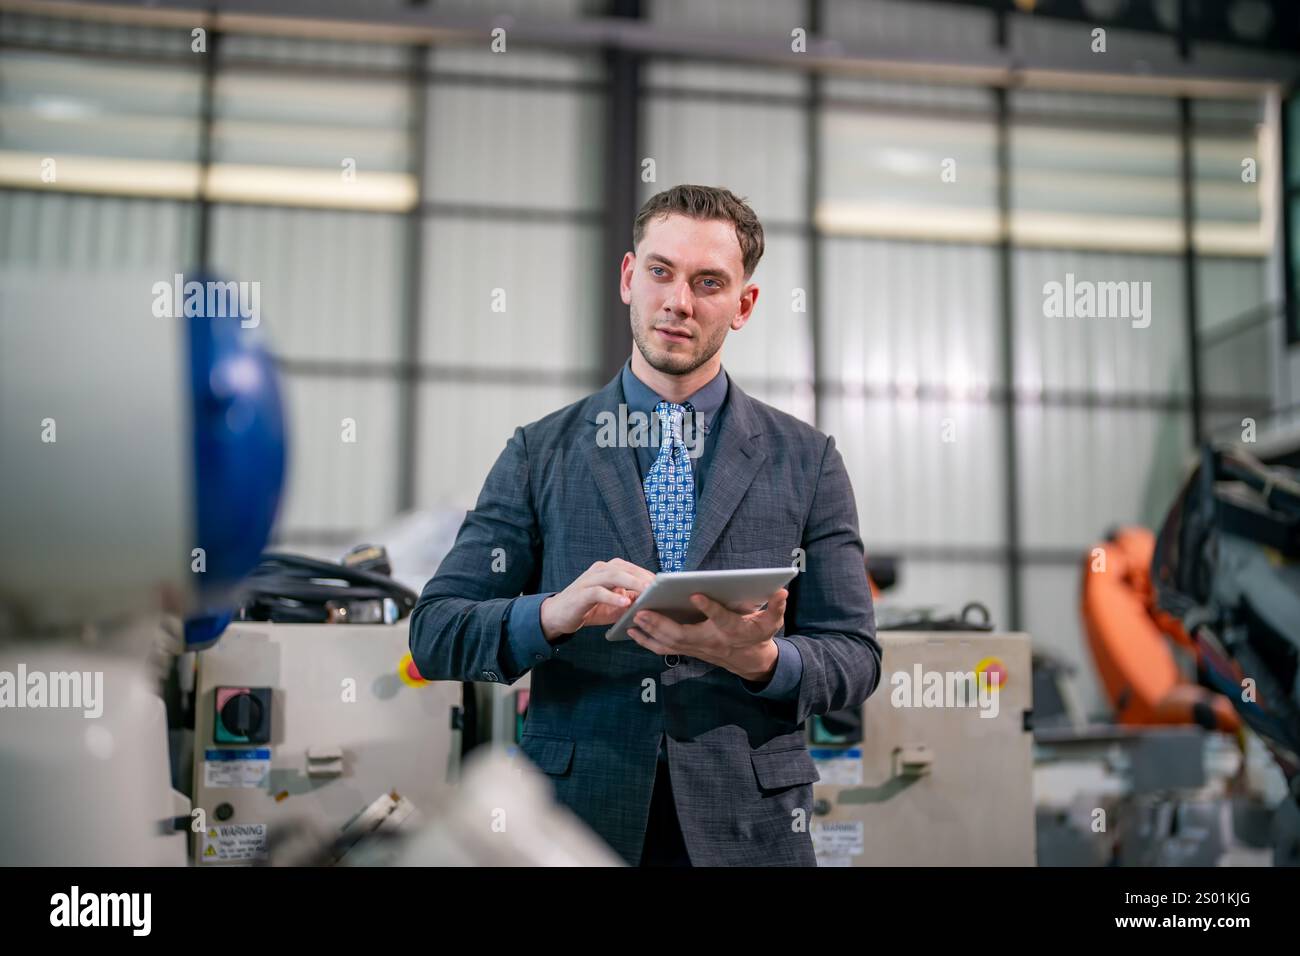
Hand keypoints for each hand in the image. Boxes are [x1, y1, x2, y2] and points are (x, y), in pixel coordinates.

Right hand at [539, 559, 655, 640]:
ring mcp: (589, 580)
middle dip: (643, 577)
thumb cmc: (589, 608)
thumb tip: (652, 603)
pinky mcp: (581, 593)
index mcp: (609, 570)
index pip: (633, 569)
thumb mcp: (614, 606)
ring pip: (613, 576)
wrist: (559, 615)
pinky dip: (612, 597)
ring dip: (631, 583)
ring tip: (646, 591)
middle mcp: (600, 570)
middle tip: (660, 587)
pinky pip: (598, 592)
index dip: (648, 575)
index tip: (665, 585)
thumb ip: (631, 601)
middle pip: (625, 569)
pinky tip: (624, 603)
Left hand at [627, 588, 787, 681]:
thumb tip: (783, 591)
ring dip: (649, 634)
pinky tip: (633, 631)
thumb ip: (776, 607)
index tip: (696, 595)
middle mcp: (711, 641)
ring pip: (669, 644)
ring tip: (632, 621)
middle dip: (662, 625)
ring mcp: (697, 649)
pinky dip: (647, 642)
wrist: (750, 661)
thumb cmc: (757, 635)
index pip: (721, 619)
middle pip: (683, 636)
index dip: (710, 608)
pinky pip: (664, 649)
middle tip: (643, 611)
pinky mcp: (688, 650)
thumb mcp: (772, 621)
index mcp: (732, 630)